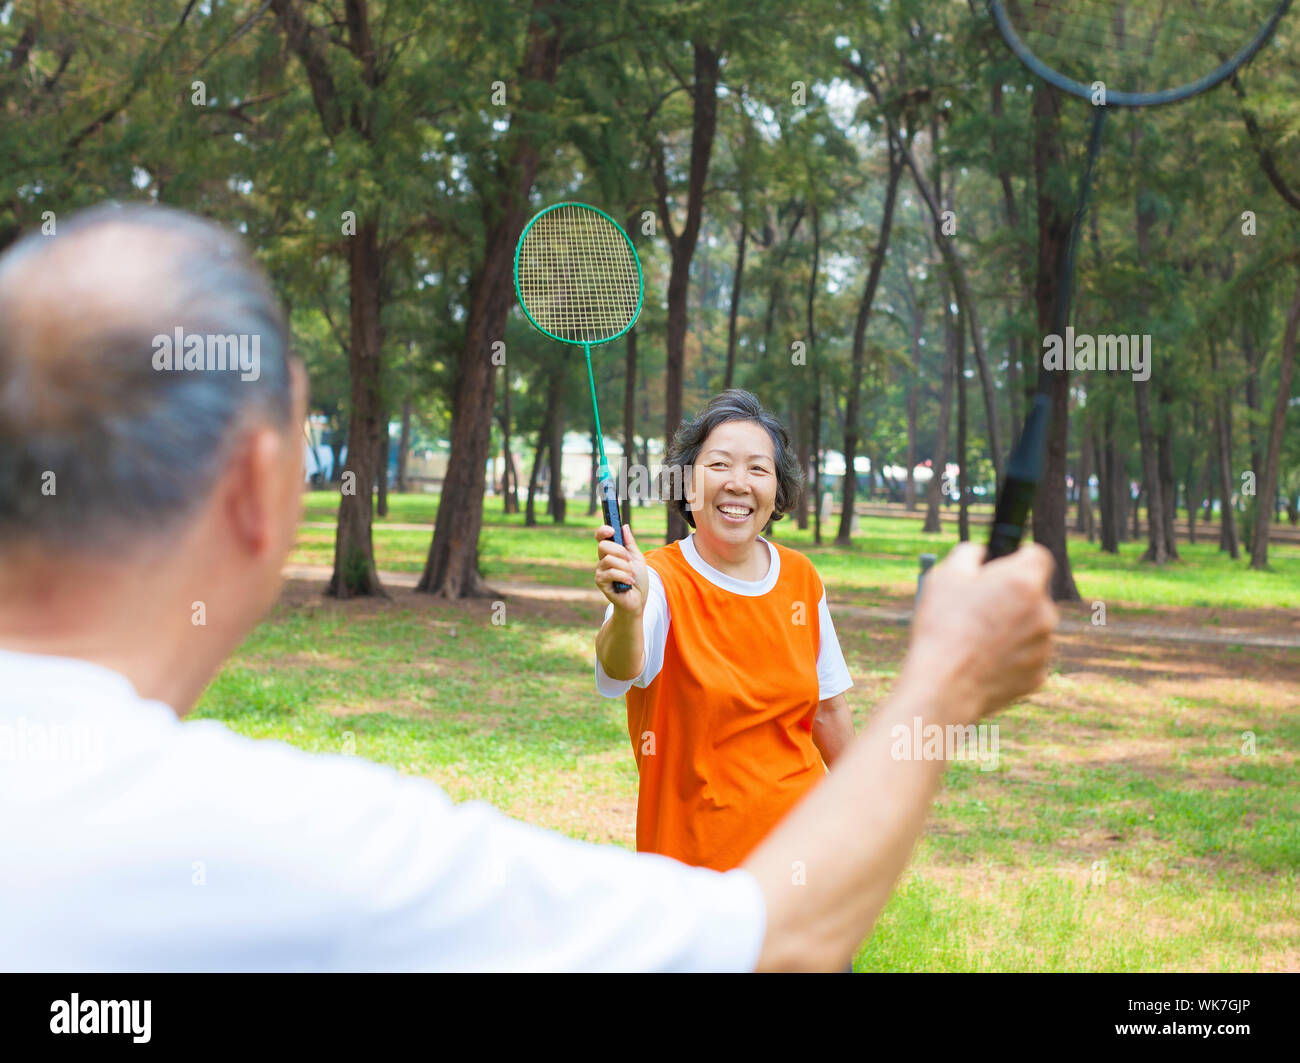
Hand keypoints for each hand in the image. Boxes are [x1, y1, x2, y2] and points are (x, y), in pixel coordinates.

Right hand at [594, 523, 648, 613]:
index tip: (612, 530)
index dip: (603, 531)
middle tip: (629, 560)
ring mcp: (600, 571)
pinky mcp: (600, 582)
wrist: (638, 600)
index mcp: (611, 552)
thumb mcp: (638, 559)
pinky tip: (629, 582)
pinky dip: (624, 576)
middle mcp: (603, 560)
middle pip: (602, 545)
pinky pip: (611, 573)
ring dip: (625, 567)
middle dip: (620, 551)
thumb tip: (624, 526)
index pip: (601, 537)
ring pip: (608, 559)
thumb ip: (630, 544)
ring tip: (631, 575)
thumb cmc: (638, 581)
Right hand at [902, 542, 1056, 723]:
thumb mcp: (944, 576)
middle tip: (978, 607)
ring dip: (1011, 628)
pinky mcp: (1038, 676)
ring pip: (1031, 627)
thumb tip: (980, 552)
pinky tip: (981, 662)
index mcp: (1024, 581)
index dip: (1018, 557)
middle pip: (1034, 594)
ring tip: (974, 639)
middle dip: (1012, 597)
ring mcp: (1044, 647)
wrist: (944, 687)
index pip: (1038, 555)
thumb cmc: (942, 627)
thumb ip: (969, 553)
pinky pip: (1026, 658)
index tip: (1003, 566)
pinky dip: (1009, 657)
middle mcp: (1044, 612)